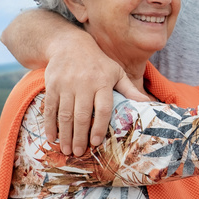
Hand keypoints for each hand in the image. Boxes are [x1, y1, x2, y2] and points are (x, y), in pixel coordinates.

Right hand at [42, 36, 146, 155]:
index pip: (102, 108)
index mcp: (103, 82)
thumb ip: (130, 90)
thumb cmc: (98, 63)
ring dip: (65, 135)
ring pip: (65, 114)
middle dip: (80, 137)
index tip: (95, 142)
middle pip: (82, 115)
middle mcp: (84, 84)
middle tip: (78, 153)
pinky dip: (49, 124)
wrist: (70, 45)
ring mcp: (66, 85)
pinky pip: (50, 108)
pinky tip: (51, 138)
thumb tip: (149, 104)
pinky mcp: (52, 85)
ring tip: (66, 150)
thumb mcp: (116, 72)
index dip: (99, 127)